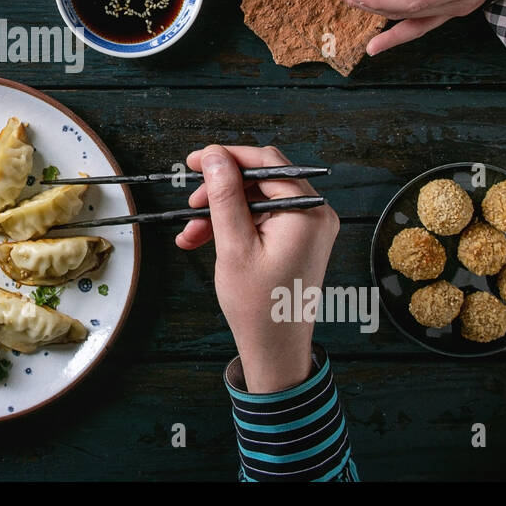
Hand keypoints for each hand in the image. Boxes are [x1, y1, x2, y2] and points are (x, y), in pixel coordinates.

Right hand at [176, 145, 339, 393]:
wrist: (275, 350)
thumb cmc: (259, 306)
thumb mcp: (234, 245)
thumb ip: (224, 195)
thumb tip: (214, 156)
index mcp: (307, 212)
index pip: (266, 162)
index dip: (226, 158)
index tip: (193, 162)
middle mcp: (315, 213)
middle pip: (260, 179)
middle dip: (220, 190)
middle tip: (191, 205)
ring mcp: (308, 227)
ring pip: (256, 199)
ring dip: (221, 211)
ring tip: (191, 234)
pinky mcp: (298, 239)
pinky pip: (262, 218)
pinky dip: (234, 225)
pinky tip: (204, 240)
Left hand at [327, 0, 505, 55]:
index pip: (405, 2)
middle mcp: (460, 2)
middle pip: (404, 14)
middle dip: (366, 6)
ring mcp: (463, 6)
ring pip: (418, 26)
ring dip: (387, 29)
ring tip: (364, 42)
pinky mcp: (464, 2)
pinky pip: (430, 23)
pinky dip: (407, 30)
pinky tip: (387, 38)